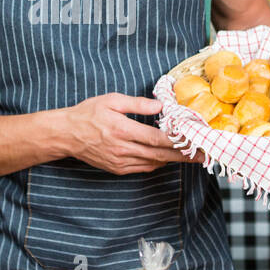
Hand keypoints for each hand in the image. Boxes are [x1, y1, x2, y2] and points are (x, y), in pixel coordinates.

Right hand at [64, 93, 190, 174]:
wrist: (66, 135)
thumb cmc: (88, 114)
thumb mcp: (112, 100)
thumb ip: (138, 104)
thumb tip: (160, 106)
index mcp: (122, 130)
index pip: (157, 139)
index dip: (178, 142)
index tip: (195, 141)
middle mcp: (123, 149)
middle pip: (160, 155)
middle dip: (184, 155)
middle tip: (203, 155)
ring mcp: (120, 162)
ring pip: (153, 163)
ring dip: (173, 160)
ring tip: (191, 157)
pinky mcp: (117, 169)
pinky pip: (143, 168)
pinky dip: (157, 163)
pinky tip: (167, 158)